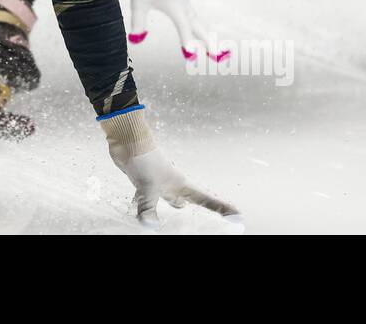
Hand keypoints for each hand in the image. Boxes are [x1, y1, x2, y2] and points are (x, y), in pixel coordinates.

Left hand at [100, 109, 240, 228]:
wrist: (127, 139)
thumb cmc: (144, 158)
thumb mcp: (148, 187)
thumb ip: (149, 207)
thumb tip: (149, 227)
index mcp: (181, 185)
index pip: (207, 200)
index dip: (223, 208)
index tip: (238, 216)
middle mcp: (172, 185)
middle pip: (189, 201)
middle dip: (197, 212)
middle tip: (204, 223)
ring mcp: (158, 183)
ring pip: (168, 200)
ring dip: (169, 210)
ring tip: (171, 224)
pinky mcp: (144, 182)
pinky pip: (148, 200)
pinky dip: (145, 209)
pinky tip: (140, 215)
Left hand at [128, 0, 227, 61]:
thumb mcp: (138, 4)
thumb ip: (138, 23)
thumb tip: (136, 40)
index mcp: (175, 8)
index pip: (185, 29)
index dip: (188, 43)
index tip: (191, 57)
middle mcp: (184, 8)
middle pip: (199, 29)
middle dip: (209, 44)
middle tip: (218, 59)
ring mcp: (185, 5)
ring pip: (199, 24)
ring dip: (206, 37)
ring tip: (213, 52)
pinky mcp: (182, 3)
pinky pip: (194, 20)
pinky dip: (199, 30)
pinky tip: (198, 36)